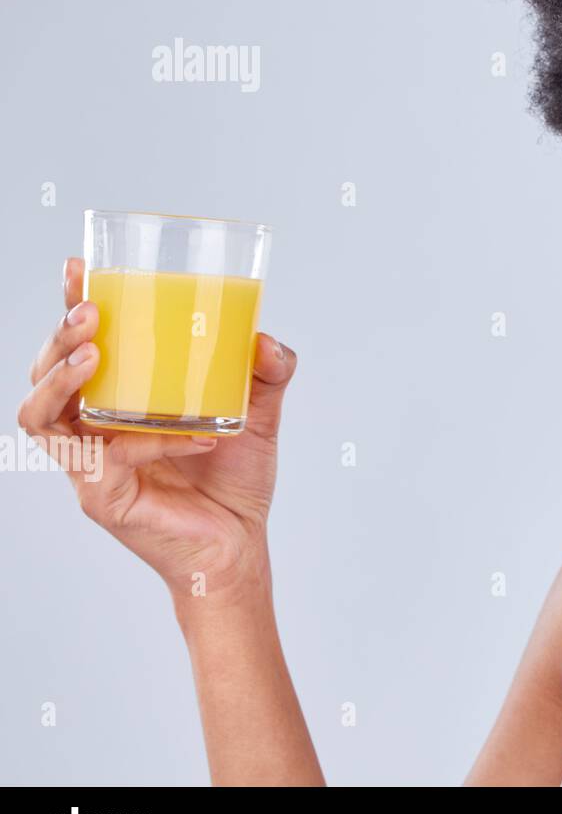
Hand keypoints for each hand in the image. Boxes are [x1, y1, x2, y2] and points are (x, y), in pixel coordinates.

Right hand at [17, 256, 297, 609]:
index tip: (77, 267)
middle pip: (42, 374)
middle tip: (91, 310)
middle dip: (58, 336)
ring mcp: (89, 466)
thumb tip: (264, 338)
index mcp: (117, 400)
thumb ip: (269, 371)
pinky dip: (151, 439)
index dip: (69, 305)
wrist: (241, 546)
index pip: (76, 346)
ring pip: (40, 416)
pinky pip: (107, 460)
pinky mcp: (103, 498)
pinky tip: (200, 437)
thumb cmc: (236, 479)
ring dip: (61, 378)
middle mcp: (92, 430)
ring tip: (95, 351)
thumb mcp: (260, 412)